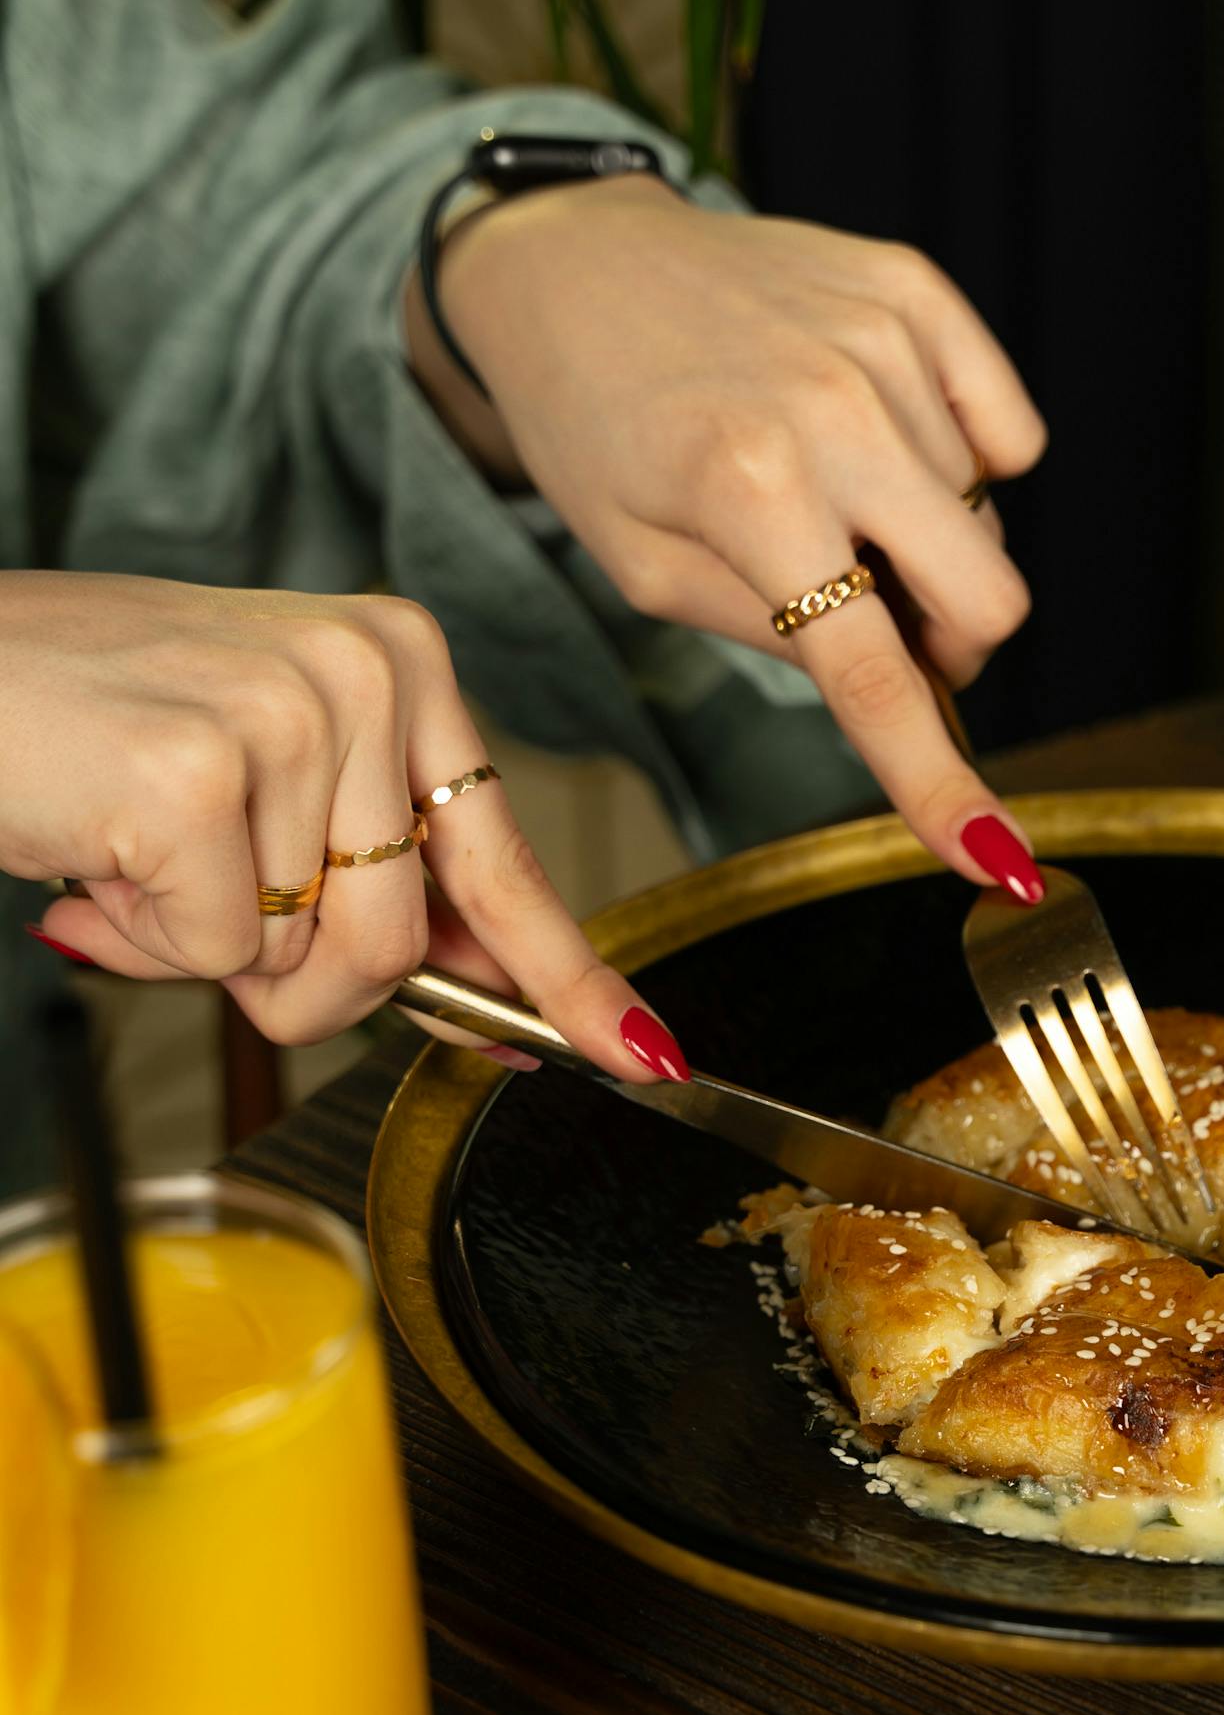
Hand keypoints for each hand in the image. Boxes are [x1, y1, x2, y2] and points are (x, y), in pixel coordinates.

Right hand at [6, 572, 689, 1078]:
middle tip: (198, 909)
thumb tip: (491, 996)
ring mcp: (290, 717)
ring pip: (316, 961)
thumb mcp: (269, 775)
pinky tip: (97, 855)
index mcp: (401, 660)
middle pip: (403, 945)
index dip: (568, 976)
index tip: (645, 1053)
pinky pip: (220, 954)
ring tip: (136, 855)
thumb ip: (379, 875)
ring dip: (209, 954)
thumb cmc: (87, 724)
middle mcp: (369, 671)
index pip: (504, 857)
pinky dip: (145, 942)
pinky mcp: (202, 777)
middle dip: (300, 979)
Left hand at [409, 183, 1049, 901]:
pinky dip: (961, 458)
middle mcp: (835, 404)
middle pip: (990, 597)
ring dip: (929, 540)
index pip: (878, 675)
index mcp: (750, 489)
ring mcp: (885, 336)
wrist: (565, 260)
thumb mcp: (646, 572)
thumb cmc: (592, 429)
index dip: (942, 784)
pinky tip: (881, 440)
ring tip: (834, 496)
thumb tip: (909, 681)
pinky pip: (1009, 429)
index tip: (1004, 865)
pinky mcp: (913, 289)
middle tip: (871, 618)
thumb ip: (780, 638)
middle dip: (949, 639)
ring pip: (991, 519)